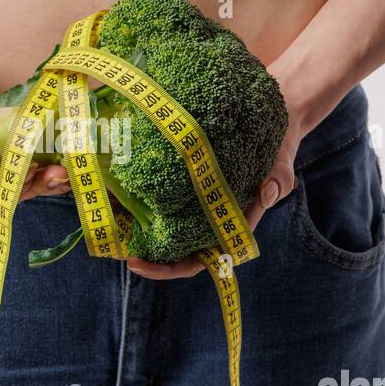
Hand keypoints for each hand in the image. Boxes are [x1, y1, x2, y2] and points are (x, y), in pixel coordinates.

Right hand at [0, 35, 69, 216]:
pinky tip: (69, 131)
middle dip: (39, 185)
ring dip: (52, 167)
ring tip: (73, 159)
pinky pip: (34, 133)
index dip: (8, 195)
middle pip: (17, 188)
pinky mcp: (9, 120)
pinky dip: (52, 136)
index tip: (23, 175)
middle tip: (60, 173)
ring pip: (31, 165)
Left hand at [126, 90, 302, 280]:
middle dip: (140, 251)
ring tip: (102, 217)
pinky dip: (136, 191)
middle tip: (111, 247)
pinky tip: (113, 183)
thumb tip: (267, 194)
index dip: (166, 268)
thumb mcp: (282, 162)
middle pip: (168, 248)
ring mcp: (193, 198)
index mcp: (228, 226)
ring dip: (131, 223)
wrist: (272, 117)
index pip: (196, 261)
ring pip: (158, 221)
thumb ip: (278, 180)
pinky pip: (156, 190)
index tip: (138, 263)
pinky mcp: (184, 176)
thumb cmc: (279, 145)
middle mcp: (206, 218)